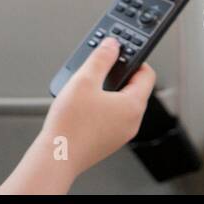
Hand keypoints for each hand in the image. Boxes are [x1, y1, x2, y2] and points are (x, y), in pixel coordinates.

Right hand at [39, 37, 154, 179]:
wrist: (56, 157)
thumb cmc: (70, 125)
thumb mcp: (84, 79)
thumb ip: (101, 57)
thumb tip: (112, 45)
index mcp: (134, 105)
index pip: (147, 73)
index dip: (134, 58)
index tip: (120, 52)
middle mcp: (132, 122)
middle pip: (134, 88)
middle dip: (118, 74)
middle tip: (101, 65)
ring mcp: (120, 134)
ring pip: (120, 103)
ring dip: (107, 90)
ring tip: (88, 84)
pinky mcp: (107, 142)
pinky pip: (110, 118)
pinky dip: (101, 106)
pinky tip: (83, 104)